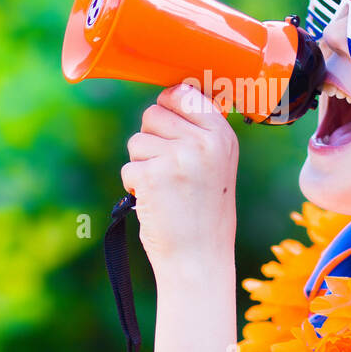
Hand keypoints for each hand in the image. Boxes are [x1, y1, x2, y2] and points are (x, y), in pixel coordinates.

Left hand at [121, 83, 238, 268]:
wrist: (199, 258)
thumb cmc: (204, 211)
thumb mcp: (217, 164)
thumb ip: (199, 130)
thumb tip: (170, 94)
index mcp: (222, 135)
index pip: (182, 93)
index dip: (168, 109)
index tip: (171, 131)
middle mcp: (203, 143)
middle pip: (153, 113)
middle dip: (152, 140)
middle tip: (169, 170)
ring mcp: (178, 158)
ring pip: (137, 140)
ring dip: (142, 164)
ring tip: (165, 188)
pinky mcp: (153, 176)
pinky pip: (128, 167)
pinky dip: (134, 185)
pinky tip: (155, 201)